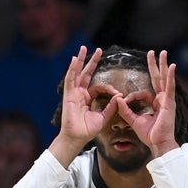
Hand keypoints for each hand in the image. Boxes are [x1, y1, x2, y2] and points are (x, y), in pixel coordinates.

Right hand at [52, 46, 112, 160]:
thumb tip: (119, 96)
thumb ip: (111, 106)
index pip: (98, 87)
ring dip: (80, 60)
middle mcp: (80, 93)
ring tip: (83, 49)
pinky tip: (74, 60)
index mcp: (87, 98)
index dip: (109, 89)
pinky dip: (72, 69)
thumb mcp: (103, 117)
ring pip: (77, 73)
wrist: (78, 138)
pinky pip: (70, 79)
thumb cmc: (88, 130)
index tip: (118, 94)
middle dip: (91, 62)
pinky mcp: (69, 95)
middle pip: (86, 74)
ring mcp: (73, 93)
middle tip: (97, 50)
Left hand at [115, 50, 178, 156]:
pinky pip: (169, 87)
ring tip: (164, 53)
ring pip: (165, 79)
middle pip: (158, 79)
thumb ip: (126, 110)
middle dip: (156, 66)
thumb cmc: (149, 134)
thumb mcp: (134, 120)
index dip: (133, 95)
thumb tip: (118, 99)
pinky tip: (172, 66)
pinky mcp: (169, 103)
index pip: (144, 92)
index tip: (125, 100)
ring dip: (164, 66)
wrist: (158, 143)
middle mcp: (162, 100)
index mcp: (155, 104)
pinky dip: (171, 76)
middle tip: (154, 52)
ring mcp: (167, 100)